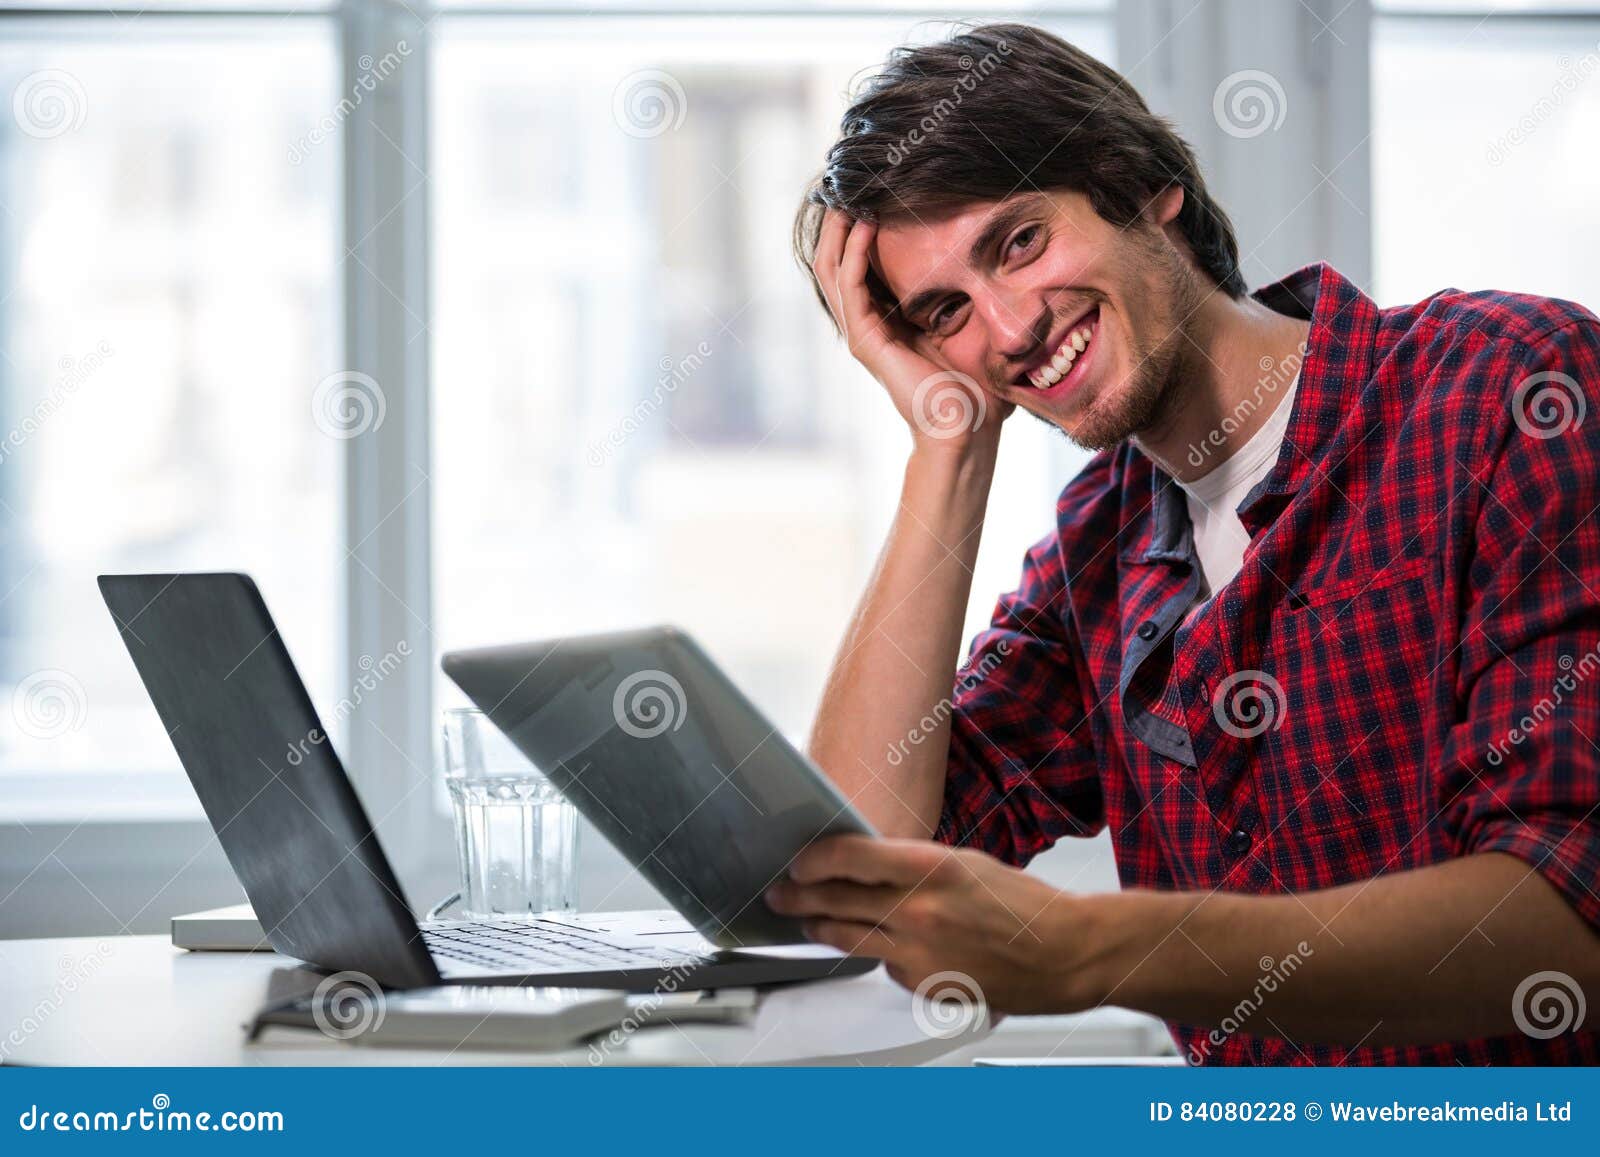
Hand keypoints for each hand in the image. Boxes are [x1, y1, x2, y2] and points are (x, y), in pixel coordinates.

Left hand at [764, 834, 1099, 1014]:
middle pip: (835, 900)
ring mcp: (918, 953)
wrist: (1065, 953)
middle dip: (799, 896)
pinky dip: (880, 955)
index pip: (848, 857)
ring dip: (821, 927)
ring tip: (807, 920)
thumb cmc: (1025, 905)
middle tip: (780, 893)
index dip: (812, 860)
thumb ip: (913, 866)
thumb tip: (866, 866)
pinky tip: (885, 947)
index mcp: (930, 867)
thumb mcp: (965, 863)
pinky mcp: (923, 985)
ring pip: (848, 938)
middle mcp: (918, 910)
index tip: (798, 862)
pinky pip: (885, 966)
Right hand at [810, 209, 1010, 452]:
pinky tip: (865, 224)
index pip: (859, 262)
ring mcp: (862, 333)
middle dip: (840, 219)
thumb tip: (1005, 262)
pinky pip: (851, 286)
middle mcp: (866, 323)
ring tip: (848, 191)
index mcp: (887, 319)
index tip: (875, 187)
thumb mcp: (972, 329)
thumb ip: (973, 300)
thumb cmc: (976, 389)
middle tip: (850, 179)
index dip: (859, 225)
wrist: (966, 429)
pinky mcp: (866, 341)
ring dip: (839, 228)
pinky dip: (854, 252)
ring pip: (832, 268)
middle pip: (835, 259)